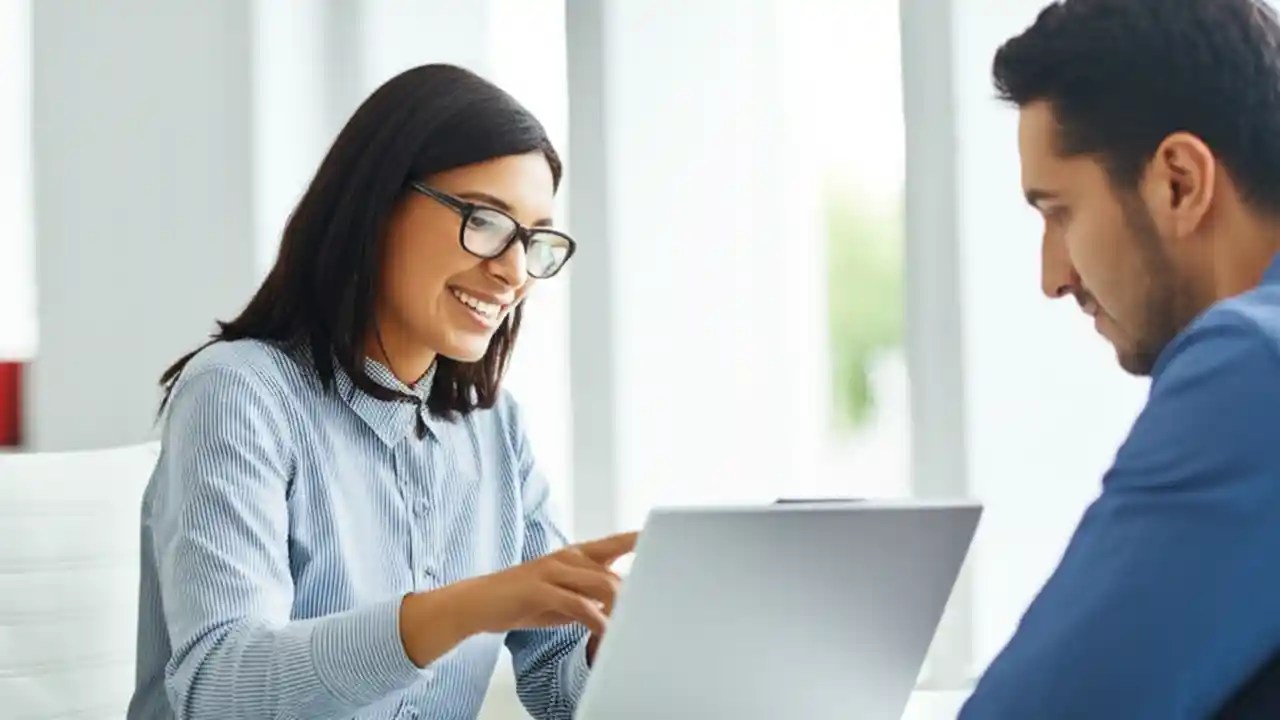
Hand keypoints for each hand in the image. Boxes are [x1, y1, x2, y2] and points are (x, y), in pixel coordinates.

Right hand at [400, 531, 637, 666]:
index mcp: (574, 555)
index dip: (639, 541)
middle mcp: (566, 557)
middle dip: (635, 591)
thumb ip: (590, 598)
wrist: (478, 602)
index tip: (664, 541)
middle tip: (653, 608)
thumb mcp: (562, 596)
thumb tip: (619, 610)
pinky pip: (577, 604)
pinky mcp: (540, 589)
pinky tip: (605, 630)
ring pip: (600, 583)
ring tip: (633, 623)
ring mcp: (552, 571)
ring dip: (620, 605)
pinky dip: (596, 619)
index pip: (614, 543)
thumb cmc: (523, 599)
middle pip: (613, 570)